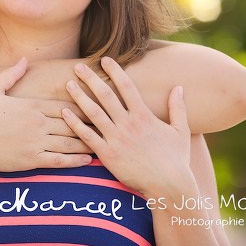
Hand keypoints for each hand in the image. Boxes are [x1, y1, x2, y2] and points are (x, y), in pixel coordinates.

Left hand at [61, 57, 191, 196]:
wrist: (169, 186)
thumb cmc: (176, 160)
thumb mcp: (181, 131)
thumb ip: (178, 108)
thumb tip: (179, 87)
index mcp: (144, 116)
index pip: (126, 86)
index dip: (115, 71)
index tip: (104, 59)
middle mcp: (128, 124)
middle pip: (105, 95)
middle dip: (91, 79)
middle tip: (78, 66)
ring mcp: (116, 139)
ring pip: (93, 112)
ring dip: (79, 96)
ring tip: (68, 84)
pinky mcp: (107, 155)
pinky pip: (87, 136)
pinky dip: (74, 123)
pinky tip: (65, 112)